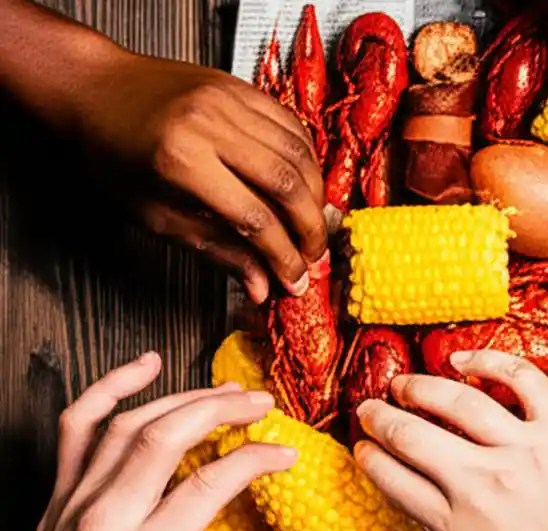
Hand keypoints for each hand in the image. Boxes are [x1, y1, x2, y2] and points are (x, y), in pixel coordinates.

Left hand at [0, 353, 296, 530]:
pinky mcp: (60, 489)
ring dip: (183, 397)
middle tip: (261, 405)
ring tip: (226, 391)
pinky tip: (145, 365)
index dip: (254, 460)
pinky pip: (78, 423)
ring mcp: (77, 497)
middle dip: (220, 410)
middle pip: (165, 437)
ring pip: (128, 423)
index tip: (284, 457)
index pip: (207, 484)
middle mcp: (106, 518)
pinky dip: (109, 385)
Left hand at [72, 49, 326, 302]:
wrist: (92, 88)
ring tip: (313, 225)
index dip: (282, 257)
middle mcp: (210, 125)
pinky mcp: (241, 86)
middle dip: (309, 230)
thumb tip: (261, 286)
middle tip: (314, 257)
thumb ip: (215, 248)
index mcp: (180, 162)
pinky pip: (292, 125)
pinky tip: (304, 184)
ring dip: (315, 196)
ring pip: (298, 154)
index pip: (254, 220)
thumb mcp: (153, 213)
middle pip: (286, 185)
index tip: (294, 280)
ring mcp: (229, 100)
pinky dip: (307, 159)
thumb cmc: (111, 154)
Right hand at [353, 350, 547, 530]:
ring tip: (405, 384)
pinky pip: (521, 379)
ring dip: (418, 386)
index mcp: (455, 524)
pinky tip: (462, 360)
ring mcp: (524, 451)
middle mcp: (484, 482)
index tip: (361, 447)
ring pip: (456, 398)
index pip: (391, 477)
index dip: (368, 457)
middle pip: (410, 434)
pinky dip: (488, 361)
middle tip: (370, 410)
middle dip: (379, 418)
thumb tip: (409, 500)